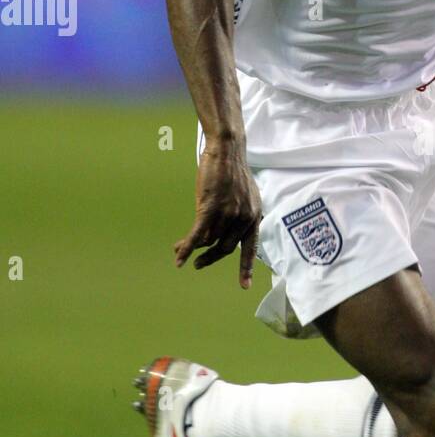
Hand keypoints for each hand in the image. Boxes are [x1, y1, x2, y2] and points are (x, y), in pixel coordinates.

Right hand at [173, 139, 262, 288]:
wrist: (227, 149)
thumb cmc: (232, 171)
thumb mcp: (243, 196)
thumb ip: (236, 217)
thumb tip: (215, 238)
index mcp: (255, 216)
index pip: (251, 248)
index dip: (246, 267)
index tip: (245, 286)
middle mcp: (244, 218)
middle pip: (224, 248)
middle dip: (208, 258)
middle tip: (197, 264)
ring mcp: (228, 213)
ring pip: (207, 240)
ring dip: (191, 246)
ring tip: (178, 248)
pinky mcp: (210, 207)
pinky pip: (197, 235)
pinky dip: (186, 247)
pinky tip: (178, 256)